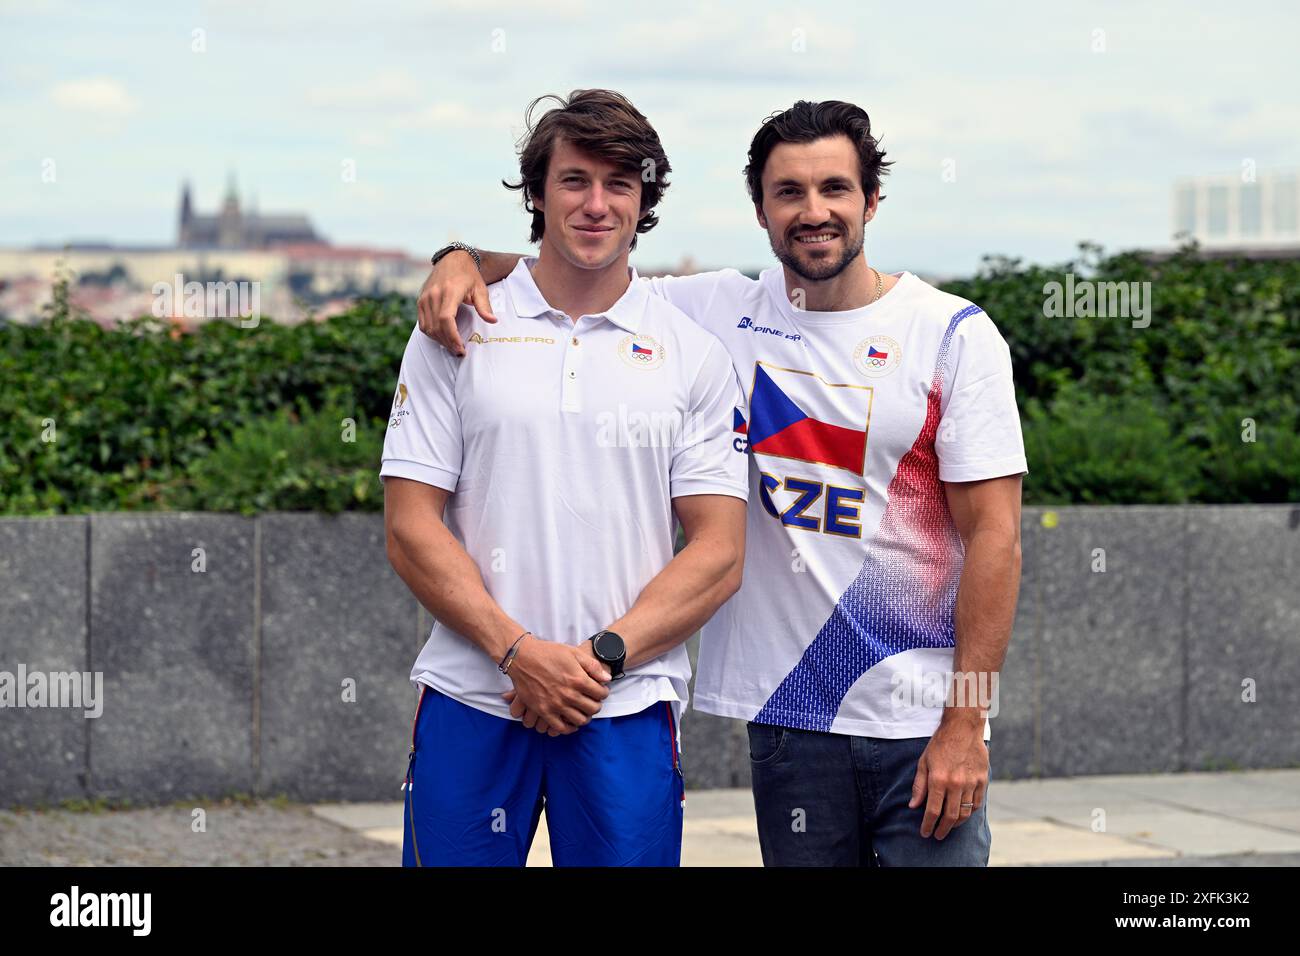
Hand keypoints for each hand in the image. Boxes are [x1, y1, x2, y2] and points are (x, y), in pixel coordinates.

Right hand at [416, 250, 495, 355]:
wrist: (452, 259)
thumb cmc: (468, 275)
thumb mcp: (480, 288)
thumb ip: (484, 306)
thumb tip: (492, 321)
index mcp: (449, 290)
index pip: (446, 319)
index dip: (452, 337)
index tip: (461, 348)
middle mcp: (434, 294)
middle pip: (437, 326)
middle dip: (448, 343)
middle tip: (460, 352)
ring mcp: (425, 297)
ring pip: (428, 327)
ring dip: (440, 340)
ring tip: (453, 347)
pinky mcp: (420, 300)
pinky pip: (422, 323)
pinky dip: (432, 333)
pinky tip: (443, 338)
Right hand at [502, 639, 611, 734]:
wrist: (523, 658)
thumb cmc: (549, 653)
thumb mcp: (574, 653)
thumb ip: (592, 666)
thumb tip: (607, 679)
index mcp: (578, 679)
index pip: (600, 694)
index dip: (603, 693)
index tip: (600, 691)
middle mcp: (569, 694)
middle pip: (592, 708)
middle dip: (596, 705)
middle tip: (593, 701)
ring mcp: (556, 705)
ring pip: (579, 720)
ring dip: (585, 717)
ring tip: (583, 711)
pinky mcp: (543, 711)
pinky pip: (560, 728)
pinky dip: (569, 728)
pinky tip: (571, 723)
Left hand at [908, 719, 988, 839]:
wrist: (963, 728)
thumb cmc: (940, 744)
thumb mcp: (923, 762)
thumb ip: (919, 785)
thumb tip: (913, 805)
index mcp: (938, 779)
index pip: (932, 811)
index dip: (928, 825)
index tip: (925, 833)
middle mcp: (955, 784)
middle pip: (950, 816)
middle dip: (942, 829)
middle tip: (938, 835)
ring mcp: (971, 783)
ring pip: (965, 813)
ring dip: (957, 824)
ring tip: (950, 827)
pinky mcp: (982, 780)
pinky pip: (977, 803)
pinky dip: (970, 812)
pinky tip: (963, 814)